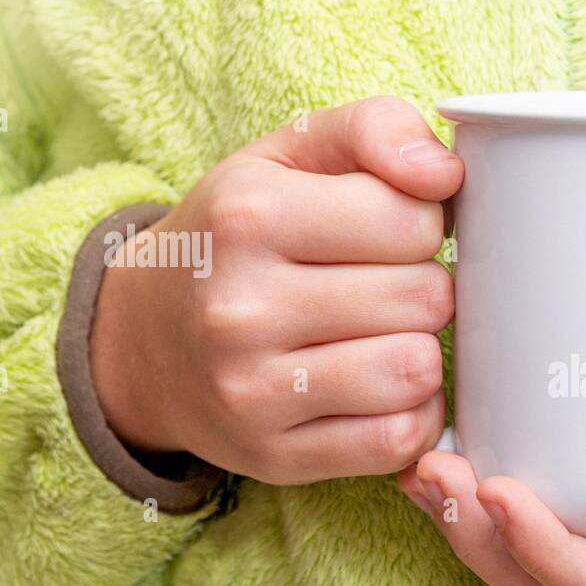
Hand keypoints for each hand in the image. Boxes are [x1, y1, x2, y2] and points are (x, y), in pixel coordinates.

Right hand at [91, 96, 462, 483]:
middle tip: (383, 288)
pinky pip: (398, 439)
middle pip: (425, 297)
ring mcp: (252, 391)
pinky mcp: (274, 456)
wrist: (141, 341)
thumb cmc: (237, 238)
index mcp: (248, 216)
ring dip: (420, 352)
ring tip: (383, 336)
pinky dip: (412, 414)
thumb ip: (373, 129)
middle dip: (423, 287)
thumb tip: (444, 171)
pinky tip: (381, 389)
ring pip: (417, 370)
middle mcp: (240, 308)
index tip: (385, 233)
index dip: (420, 223)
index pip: (414, 219)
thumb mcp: (286, 156)